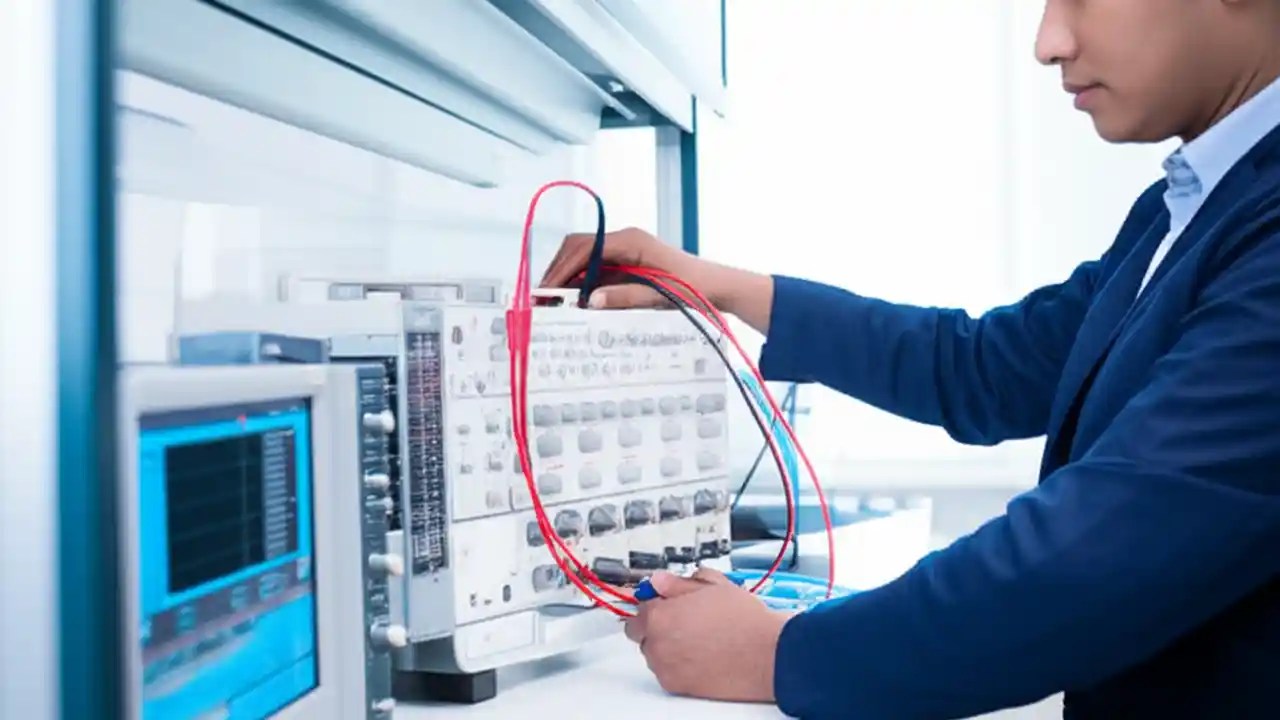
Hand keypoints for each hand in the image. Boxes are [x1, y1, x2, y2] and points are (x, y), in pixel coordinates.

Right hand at [539, 227, 705, 308]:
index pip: (585, 249)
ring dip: (568, 277)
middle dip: (558, 271)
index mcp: (631, 241)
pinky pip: (596, 268)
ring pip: (583, 257)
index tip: (548, 291)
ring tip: (554, 303)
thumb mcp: (659, 296)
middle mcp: (624, 240)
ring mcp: (624, 250)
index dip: (563, 269)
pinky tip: (575, 301)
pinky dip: (582, 283)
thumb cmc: (694, 288)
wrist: (717, 286)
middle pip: (578, 248)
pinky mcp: (626, 262)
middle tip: (543, 299)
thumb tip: (590, 302)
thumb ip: (625, 297)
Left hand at [623, 568, 791, 702]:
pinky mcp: (677, 686)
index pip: (639, 605)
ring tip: (696, 637)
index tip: (664, 601)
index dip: (655, 601)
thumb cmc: (745, 621)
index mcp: (661, 615)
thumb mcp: (713, 586)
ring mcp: (665, 667)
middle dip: (656, 624)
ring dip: (665, 644)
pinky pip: (666, 671)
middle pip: (640, 631)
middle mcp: (657, 643)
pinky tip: (699, 654)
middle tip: (680, 619)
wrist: (767, 654)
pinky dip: (676, 664)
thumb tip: (661, 581)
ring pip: (653, 652)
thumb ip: (679, 582)